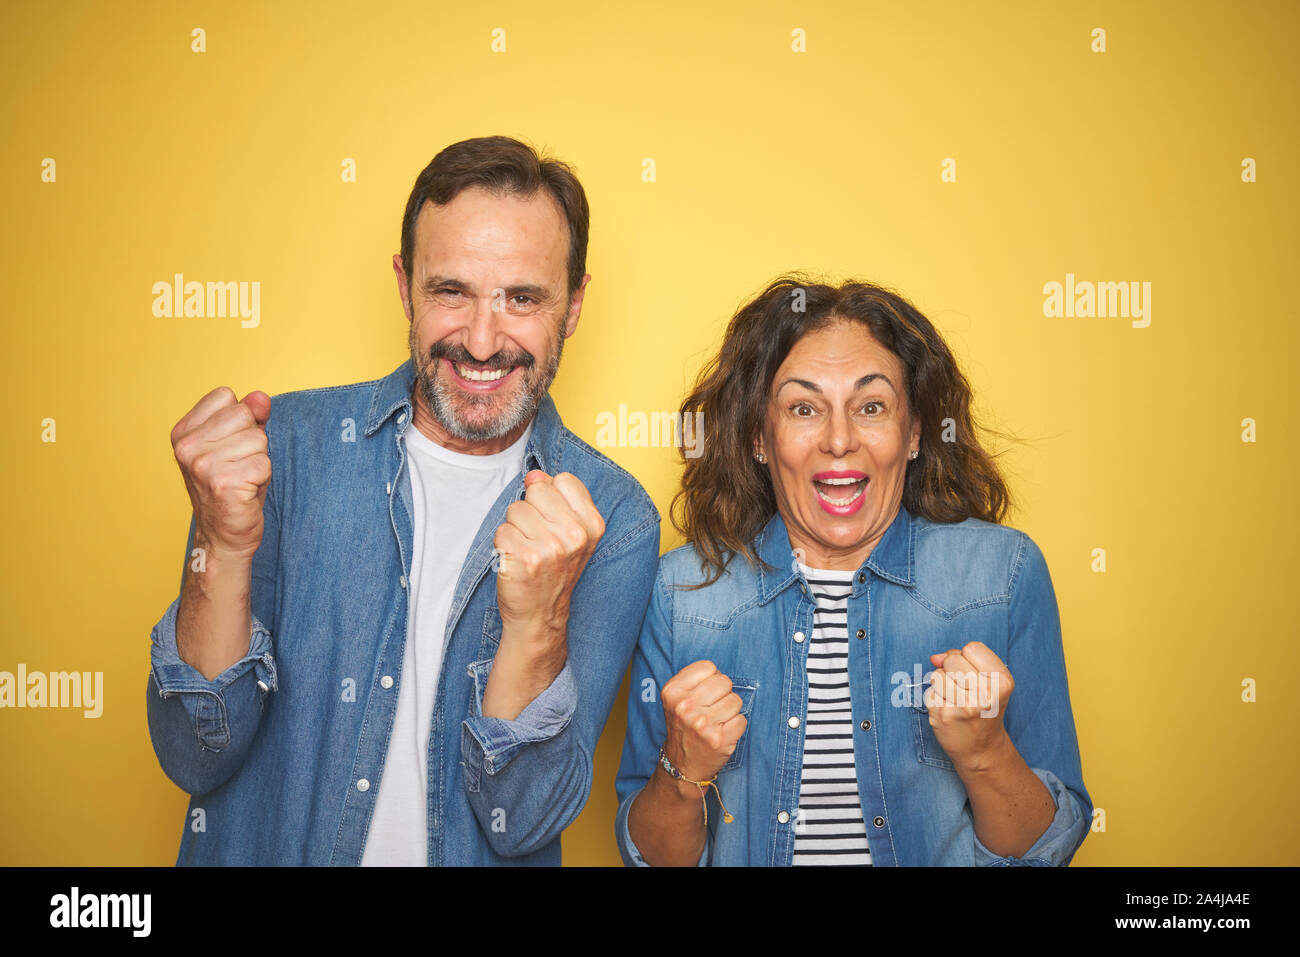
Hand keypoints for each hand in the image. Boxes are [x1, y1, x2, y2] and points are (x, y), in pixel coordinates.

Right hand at [171, 387, 271, 560]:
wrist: (223, 535)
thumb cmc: (232, 487)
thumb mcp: (237, 444)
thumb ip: (249, 416)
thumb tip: (260, 397)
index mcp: (183, 432)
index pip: (226, 396)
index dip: (239, 419)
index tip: (229, 445)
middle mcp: (187, 447)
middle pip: (244, 415)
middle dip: (252, 439)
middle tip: (239, 465)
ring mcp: (203, 465)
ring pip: (258, 439)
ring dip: (259, 460)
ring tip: (243, 478)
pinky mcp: (224, 483)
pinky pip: (264, 463)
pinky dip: (263, 477)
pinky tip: (246, 490)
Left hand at [492, 470, 604, 634]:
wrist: (541, 615)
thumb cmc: (553, 571)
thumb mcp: (569, 532)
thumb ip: (556, 498)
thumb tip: (535, 475)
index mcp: (592, 525)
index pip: (563, 480)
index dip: (550, 497)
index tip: (552, 521)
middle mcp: (575, 535)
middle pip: (536, 490)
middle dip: (530, 510)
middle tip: (536, 538)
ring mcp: (550, 548)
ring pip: (515, 510)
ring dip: (514, 529)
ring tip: (526, 550)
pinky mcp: (524, 559)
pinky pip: (501, 531)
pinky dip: (502, 546)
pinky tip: (515, 562)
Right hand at [660, 660, 747, 781]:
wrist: (682, 764)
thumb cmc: (684, 726)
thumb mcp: (676, 698)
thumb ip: (694, 680)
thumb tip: (720, 673)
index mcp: (673, 691)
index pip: (708, 667)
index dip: (710, 679)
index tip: (703, 693)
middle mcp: (685, 706)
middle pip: (724, 681)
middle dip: (722, 694)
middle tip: (711, 709)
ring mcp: (702, 724)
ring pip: (736, 700)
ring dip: (730, 711)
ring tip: (716, 722)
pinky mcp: (719, 740)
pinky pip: (742, 719)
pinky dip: (736, 726)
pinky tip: (722, 732)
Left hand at [925, 641, 1013, 771]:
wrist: (981, 749)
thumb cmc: (983, 709)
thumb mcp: (986, 681)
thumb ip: (962, 660)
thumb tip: (935, 658)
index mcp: (1002, 682)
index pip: (972, 648)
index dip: (968, 658)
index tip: (975, 675)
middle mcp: (986, 694)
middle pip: (952, 659)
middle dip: (952, 671)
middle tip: (965, 691)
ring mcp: (964, 705)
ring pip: (937, 675)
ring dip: (942, 685)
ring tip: (956, 701)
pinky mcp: (945, 715)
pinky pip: (929, 692)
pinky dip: (936, 700)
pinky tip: (949, 711)